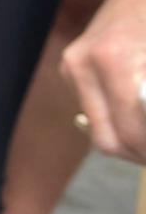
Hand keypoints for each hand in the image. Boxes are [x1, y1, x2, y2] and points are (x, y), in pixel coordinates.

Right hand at [62, 0, 145, 164]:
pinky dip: (120, 122)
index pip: (130, 133)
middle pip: (107, 139)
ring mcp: (74, 64)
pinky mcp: (74, 64)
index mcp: (112, 60)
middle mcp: (83, 65)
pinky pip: (95, 109)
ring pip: (99, 128)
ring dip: (130, 141)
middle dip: (139, 153)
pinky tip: (141, 121)